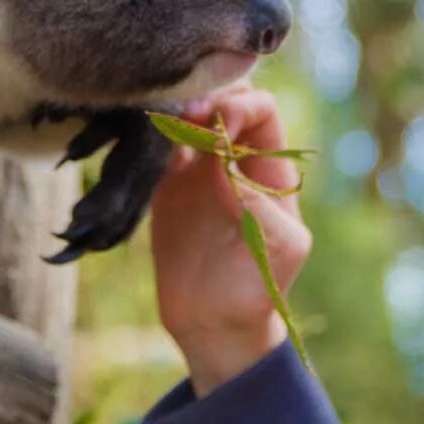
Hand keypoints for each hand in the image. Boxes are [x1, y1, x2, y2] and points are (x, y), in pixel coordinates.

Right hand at [150, 85, 312, 395]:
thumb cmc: (259, 287)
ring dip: (176, 110)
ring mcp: (200, 170)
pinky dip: (151, 134)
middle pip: (225, 101)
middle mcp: (236, 160)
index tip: (218, 127)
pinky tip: (144, 137)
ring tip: (161, 122)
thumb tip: (223, 163)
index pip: (263, 111)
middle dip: (207, 98)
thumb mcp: (279, 247)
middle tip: (184, 116)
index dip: (242, 108)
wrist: (216, 324)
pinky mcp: (167, 186)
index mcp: (271, 169)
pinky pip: (159, 146)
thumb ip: (258, 204)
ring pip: (189, 116)